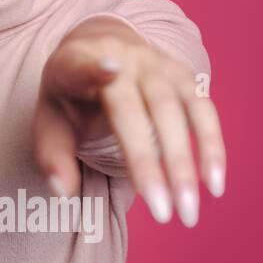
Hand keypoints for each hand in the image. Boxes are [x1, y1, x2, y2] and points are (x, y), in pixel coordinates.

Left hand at [32, 16, 225, 226]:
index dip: (94, 70)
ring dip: (185, 164)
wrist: (102, 47)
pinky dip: (211, 146)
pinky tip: (213, 185)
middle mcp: (119, 57)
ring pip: (175, 110)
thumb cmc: (70, 95)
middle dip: (148, 162)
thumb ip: (52, 156)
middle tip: (161, 214)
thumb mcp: (49, 118)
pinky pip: (202, 110)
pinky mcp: (182, 73)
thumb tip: (63, 192)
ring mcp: (154, 63)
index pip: (82, 67)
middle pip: (134, 108)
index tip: (111, 71)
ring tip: (189, 211)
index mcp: (75, 63)